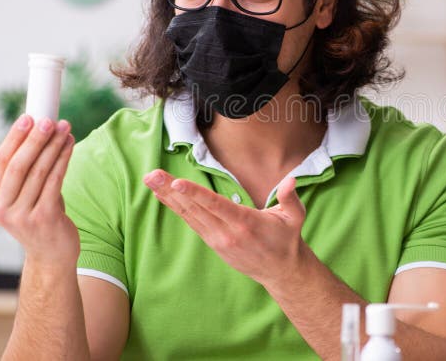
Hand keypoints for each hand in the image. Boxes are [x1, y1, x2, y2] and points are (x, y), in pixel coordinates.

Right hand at [0, 115, 77, 268]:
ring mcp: (22, 216)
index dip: (14, 138)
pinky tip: (70, 144)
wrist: (52, 255)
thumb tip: (40, 131)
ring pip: (39, 171)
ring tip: (65, 128)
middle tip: (49, 120)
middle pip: (19, 165)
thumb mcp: (24, 197)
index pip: (1, 162)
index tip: (28, 117)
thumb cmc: (40, 217)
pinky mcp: (44, 218)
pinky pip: (55, 181)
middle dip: (35, 139)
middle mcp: (1, 209)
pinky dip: (63, 159)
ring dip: (54, 146)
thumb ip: (25, 172)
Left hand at [143, 169, 311, 286]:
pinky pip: (191, 222)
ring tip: (150, 180)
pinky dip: (176, 207)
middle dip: (171, 190)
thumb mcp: (294, 217)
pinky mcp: (213, 242)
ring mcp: (217, 239)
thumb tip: (291, 181)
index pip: (216, 205)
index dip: (196, 194)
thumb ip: (290, 198)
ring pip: (189, 215)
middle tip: (151, 175)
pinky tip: (163, 195)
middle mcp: (227, 232)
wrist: (280, 271)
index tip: (177, 183)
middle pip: (195, 208)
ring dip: (167, 197)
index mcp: (246, 223)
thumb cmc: (287, 238)